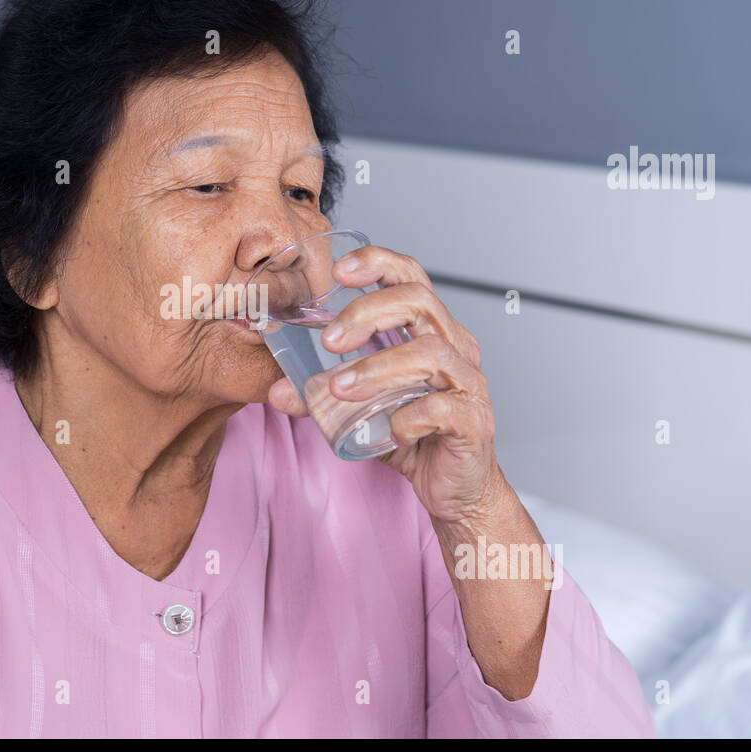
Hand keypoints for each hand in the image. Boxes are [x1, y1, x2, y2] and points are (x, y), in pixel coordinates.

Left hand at [266, 245, 503, 523]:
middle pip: (419, 302)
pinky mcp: (473, 421)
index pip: (410, 277)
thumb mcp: (360, 410)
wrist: (455, 489)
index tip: (339, 272)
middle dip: (368, 313)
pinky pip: (442, 408)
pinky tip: (391, 429)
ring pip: (431, 353)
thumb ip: (322, 396)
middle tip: (329, 341)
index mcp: (431, 331)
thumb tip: (277, 390)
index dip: (377, 262)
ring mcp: (468, 382)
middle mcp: (455, 347)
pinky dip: (409, 417)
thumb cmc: (414, 435)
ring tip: (341, 388)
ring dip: (378, 368)